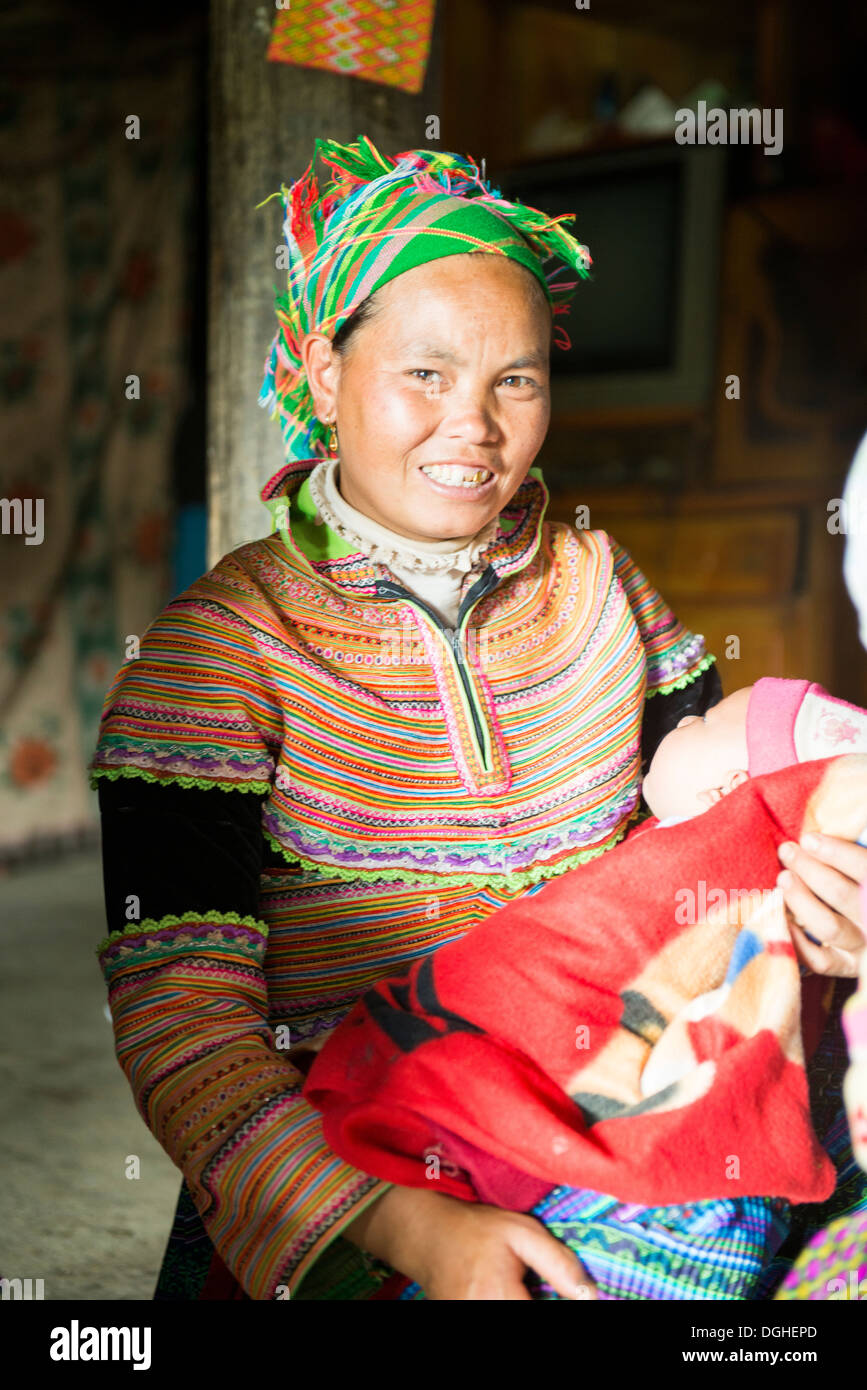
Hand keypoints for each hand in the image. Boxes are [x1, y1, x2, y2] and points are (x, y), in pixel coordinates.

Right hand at [343, 1183, 596, 1300]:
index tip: (563, 1293)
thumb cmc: (476, 1229)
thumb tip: (591, 1297)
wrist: (426, 1233)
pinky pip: (498, 1316)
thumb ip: (559, 1264)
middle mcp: (481, 1314)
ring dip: (524, 1302)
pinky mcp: (461, 1320)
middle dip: (539, 1300)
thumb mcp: (522, 1231)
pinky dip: (509, 1303)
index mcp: (500, 1298)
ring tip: (516, 1285)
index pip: (545, 1314)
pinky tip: (506, 1291)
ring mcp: (468, 1319)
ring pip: (514, 1317)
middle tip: (536, 1285)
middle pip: (527, 1317)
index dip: (562, 1303)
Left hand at [777, 833, 866, 976]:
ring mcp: (862, 947)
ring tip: (783, 878)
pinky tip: (781, 916)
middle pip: (841, 894)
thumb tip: (814, 837)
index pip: (864, 870)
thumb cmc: (861, 888)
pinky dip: (797, 940)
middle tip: (787, 852)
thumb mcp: (859, 875)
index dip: (836, 853)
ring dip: (800, 900)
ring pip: (828, 926)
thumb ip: (848, 859)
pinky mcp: (846, 967)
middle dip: (809, 869)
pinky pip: (819, 960)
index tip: (808, 839)